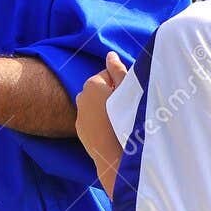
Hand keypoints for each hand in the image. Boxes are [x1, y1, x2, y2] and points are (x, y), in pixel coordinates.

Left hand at [76, 52, 127, 192]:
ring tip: (121, 120)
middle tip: (128, 106)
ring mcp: (79, 116)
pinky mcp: (80, 132)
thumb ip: (118, 69)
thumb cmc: (127, 118)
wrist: (118, 155)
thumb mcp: (128, 89)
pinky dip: (100, 122)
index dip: (121, 82)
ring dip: (105, 109)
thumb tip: (110, 55)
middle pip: (100, 90)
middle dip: (111, 94)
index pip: (108, 75)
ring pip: (95, 106)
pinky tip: (112, 131)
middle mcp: (81, 98)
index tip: (131, 93)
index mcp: (92, 84)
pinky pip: (92, 121)